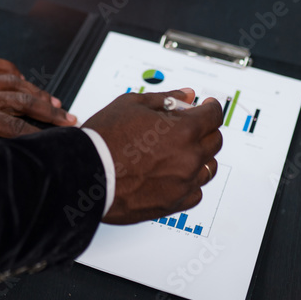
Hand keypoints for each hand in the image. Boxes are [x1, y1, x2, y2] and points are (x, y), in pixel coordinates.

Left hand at [0, 56, 75, 144]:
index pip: (15, 126)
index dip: (39, 134)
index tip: (59, 140)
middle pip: (24, 101)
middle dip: (50, 111)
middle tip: (70, 118)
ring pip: (15, 82)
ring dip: (37, 91)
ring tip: (56, 100)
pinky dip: (11, 69)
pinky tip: (21, 77)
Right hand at [83, 88, 223, 224]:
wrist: (85, 174)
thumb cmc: (104, 139)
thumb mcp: (132, 105)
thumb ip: (166, 98)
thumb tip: (186, 96)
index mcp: (183, 131)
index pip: (214, 116)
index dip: (211, 108)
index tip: (207, 107)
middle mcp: (189, 158)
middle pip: (215, 141)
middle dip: (206, 130)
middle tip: (191, 127)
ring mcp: (183, 183)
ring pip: (209, 168)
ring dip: (200, 156)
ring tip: (181, 151)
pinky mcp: (173, 204)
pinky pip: (196, 192)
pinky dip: (190, 182)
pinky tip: (175, 174)